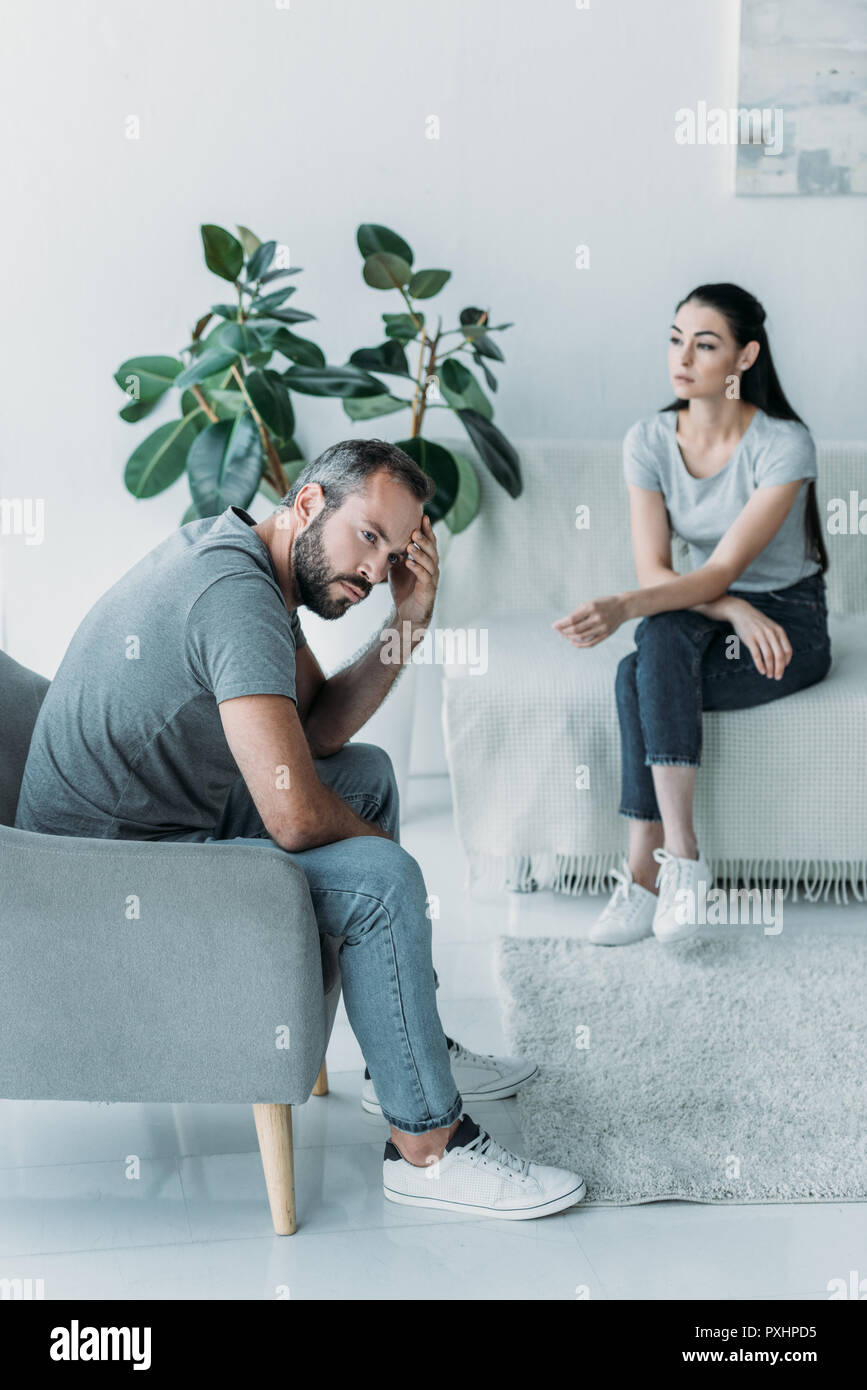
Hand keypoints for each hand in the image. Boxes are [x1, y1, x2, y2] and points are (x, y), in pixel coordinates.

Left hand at [388, 513, 438, 627]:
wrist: (407, 613)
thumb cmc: (404, 588)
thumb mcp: (398, 567)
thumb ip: (397, 553)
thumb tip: (386, 536)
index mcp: (427, 560)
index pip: (429, 542)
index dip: (427, 530)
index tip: (423, 516)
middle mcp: (432, 568)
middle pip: (432, 550)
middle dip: (424, 539)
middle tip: (415, 530)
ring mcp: (432, 579)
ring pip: (430, 562)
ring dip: (420, 553)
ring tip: (411, 545)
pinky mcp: (428, 590)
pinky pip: (425, 577)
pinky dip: (417, 569)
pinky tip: (409, 563)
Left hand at [552, 595, 626, 646]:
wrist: (623, 607)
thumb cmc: (603, 604)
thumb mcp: (590, 603)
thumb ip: (577, 612)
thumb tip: (562, 623)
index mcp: (591, 607)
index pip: (571, 619)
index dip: (561, 624)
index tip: (554, 626)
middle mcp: (597, 618)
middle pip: (575, 629)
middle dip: (564, 631)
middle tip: (558, 631)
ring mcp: (602, 627)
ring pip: (581, 637)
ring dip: (570, 637)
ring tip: (564, 635)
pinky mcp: (606, 634)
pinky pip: (590, 643)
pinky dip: (580, 644)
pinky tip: (572, 642)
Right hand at [727, 598, 791, 678]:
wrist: (741, 612)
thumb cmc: (757, 622)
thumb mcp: (771, 627)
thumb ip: (777, 639)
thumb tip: (782, 657)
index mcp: (779, 631)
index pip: (787, 650)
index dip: (786, 662)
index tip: (783, 668)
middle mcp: (771, 633)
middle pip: (779, 655)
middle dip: (779, 668)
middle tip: (777, 677)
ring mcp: (760, 636)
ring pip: (768, 656)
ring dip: (770, 668)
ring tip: (769, 675)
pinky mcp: (750, 639)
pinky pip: (757, 655)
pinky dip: (760, 665)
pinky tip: (762, 671)